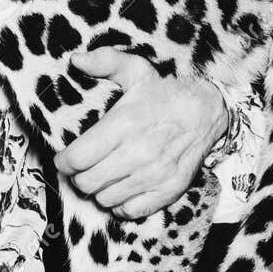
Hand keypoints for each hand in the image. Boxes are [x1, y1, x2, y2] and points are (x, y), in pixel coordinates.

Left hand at [52, 47, 227, 219]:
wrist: (208, 111)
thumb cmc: (165, 93)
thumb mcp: (136, 70)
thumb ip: (105, 62)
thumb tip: (76, 60)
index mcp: (125, 123)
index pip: (78, 158)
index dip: (64, 162)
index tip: (65, 159)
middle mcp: (139, 152)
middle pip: (88, 182)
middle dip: (79, 177)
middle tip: (83, 168)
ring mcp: (154, 174)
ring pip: (105, 199)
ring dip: (99, 190)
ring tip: (103, 176)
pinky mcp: (167, 191)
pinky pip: (130, 212)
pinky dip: (120, 204)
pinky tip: (122, 187)